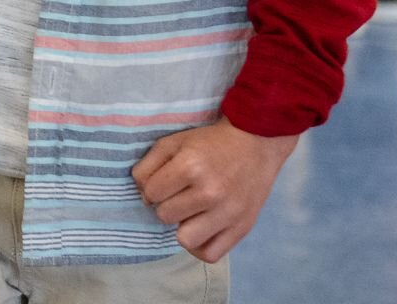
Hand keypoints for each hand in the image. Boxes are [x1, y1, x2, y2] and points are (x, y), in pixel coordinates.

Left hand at [132, 118, 298, 262]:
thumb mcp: (173, 142)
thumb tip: (142, 195)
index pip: (151, 193)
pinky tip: (200, 229)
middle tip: (179, 195)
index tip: (164, 182)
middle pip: (165, 216)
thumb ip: (148, 165)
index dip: (152, 187)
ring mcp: (228, 213)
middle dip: (166, 205)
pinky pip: (210, 255)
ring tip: (189, 213)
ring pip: (185, 240)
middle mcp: (210, 193)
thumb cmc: (209, 143)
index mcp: (190, 167)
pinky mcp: (242, 228)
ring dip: (182, 227)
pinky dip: (201, 246)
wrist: (254, 144)